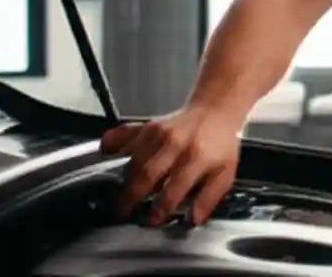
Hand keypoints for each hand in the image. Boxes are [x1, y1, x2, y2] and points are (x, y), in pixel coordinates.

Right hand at [99, 104, 242, 224]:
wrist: (216, 112)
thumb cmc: (219, 146)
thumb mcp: (225, 173)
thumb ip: (209, 197)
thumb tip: (193, 219)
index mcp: (198, 158)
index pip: (174, 190)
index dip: (161, 208)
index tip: (152, 219)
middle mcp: (176, 144)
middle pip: (147, 175)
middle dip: (133, 197)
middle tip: (123, 212)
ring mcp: (161, 132)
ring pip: (134, 160)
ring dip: (125, 180)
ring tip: (122, 195)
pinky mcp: (149, 124)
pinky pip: (125, 134)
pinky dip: (112, 143)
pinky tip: (106, 152)